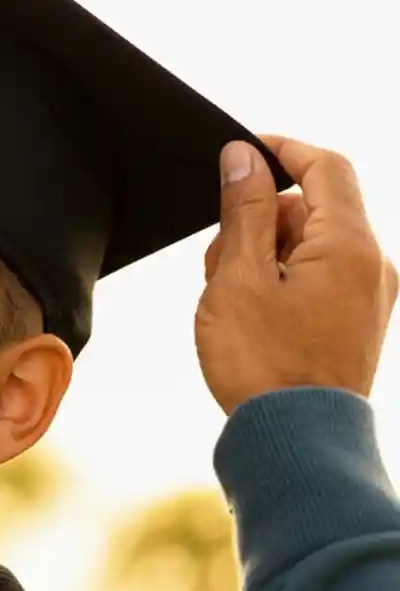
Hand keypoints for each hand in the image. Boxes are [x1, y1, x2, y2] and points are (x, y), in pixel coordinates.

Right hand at [196, 136, 397, 413]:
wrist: (294, 440)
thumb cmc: (262, 363)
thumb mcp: (238, 276)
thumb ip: (242, 210)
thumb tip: (242, 157)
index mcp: (348, 246)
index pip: (325, 166)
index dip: (280, 149)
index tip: (239, 153)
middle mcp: (371, 264)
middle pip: (312, 207)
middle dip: (258, 218)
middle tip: (219, 258)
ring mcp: (368, 295)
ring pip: (310, 242)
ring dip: (264, 252)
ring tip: (231, 296)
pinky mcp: (356, 319)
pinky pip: (318, 274)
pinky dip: (281, 278)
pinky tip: (251, 311)